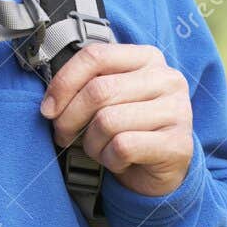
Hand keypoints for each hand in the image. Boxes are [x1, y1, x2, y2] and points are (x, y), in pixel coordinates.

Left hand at [40, 42, 193, 196]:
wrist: (160, 170)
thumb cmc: (129, 128)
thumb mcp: (109, 99)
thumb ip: (87, 87)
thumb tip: (51, 103)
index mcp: (147, 58)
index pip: (96, 55)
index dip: (64, 83)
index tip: (49, 108)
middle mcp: (167, 78)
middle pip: (99, 91)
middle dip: (70, 119)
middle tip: (64, 135)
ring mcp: (177, 110)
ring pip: (108, 121)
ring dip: (92, 143)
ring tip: (99, 148)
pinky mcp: (178, 144)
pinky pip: (123, 146)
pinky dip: (110, 159)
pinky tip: (118, 161)